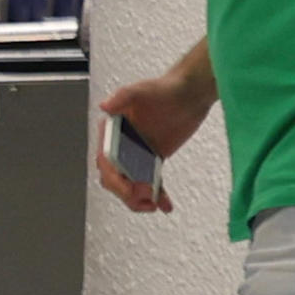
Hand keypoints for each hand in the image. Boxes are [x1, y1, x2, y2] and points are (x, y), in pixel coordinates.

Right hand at [95, 56, 211, 215]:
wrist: (190, 92)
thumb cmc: (162, 88)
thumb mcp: (140, 90)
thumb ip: (122, 97)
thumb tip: (105, 106)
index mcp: (111, 133)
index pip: (105, 162)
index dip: (114, 178)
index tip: (128, 188)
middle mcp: (121, 145)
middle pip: (115, 178)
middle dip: (127, 192)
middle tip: (146, 197)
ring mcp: (137, 153)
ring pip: (132, 184)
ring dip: (140, 199)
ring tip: (154, 206)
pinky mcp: (154, 158)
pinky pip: (151, 181)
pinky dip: (158, 195)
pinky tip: (166, 206)